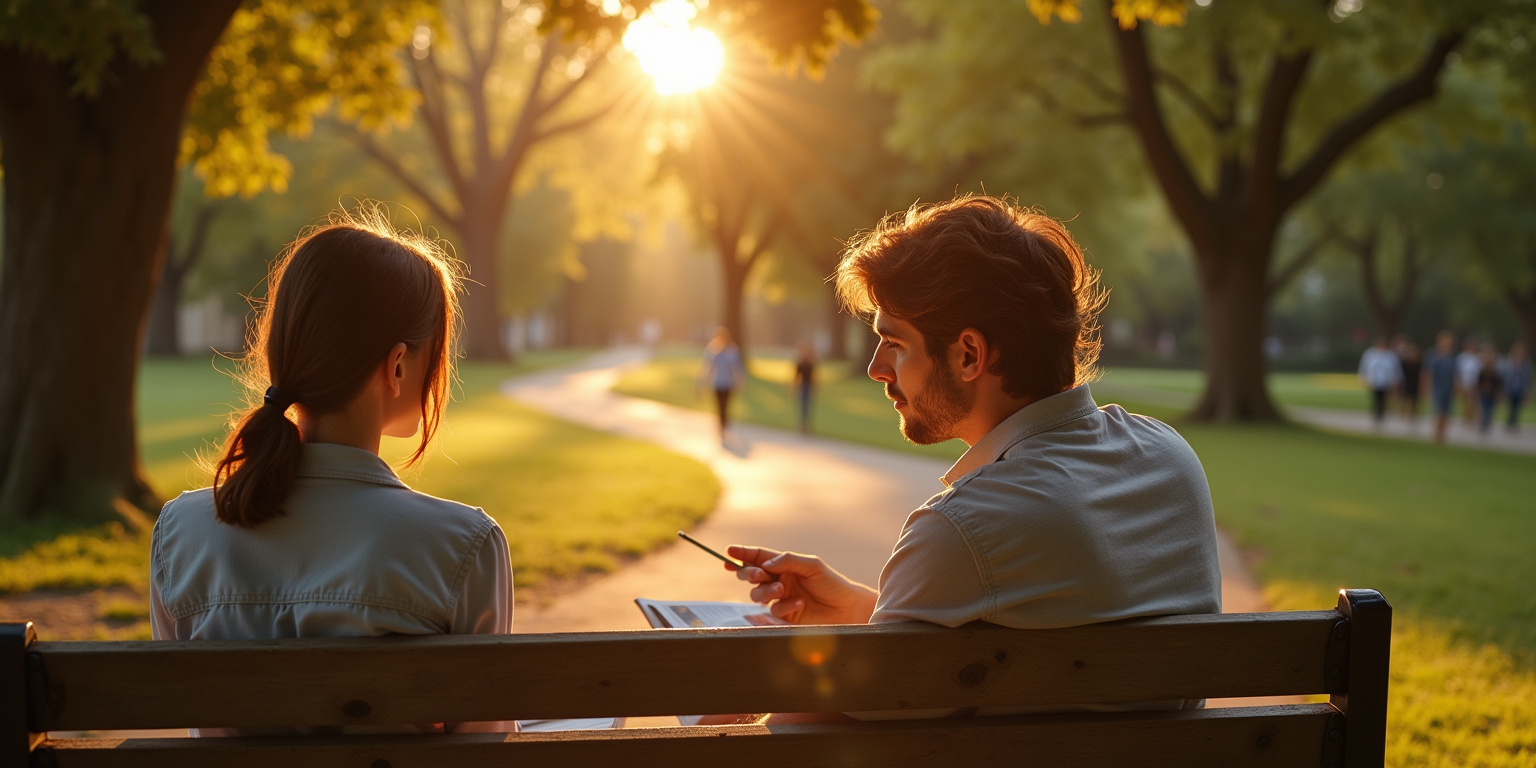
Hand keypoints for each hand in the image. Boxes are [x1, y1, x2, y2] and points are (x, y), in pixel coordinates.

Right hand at [726, 546, 876, 624]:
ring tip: (781, 589)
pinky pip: (773, 610)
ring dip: (765, 591)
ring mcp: (781, 598)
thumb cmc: (832, 583)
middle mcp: (780, 580)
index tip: (728, 551)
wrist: (847, 609)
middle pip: (751, 575)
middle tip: (758, 575)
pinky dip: (784, 606)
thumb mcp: (812, 565)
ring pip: (757, 594)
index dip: (743, 554)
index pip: (759, 557)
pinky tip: (800, 604)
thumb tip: (765, 563)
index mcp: (785, 565)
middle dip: (749, 573)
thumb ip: (788, 560)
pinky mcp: (785, 616)